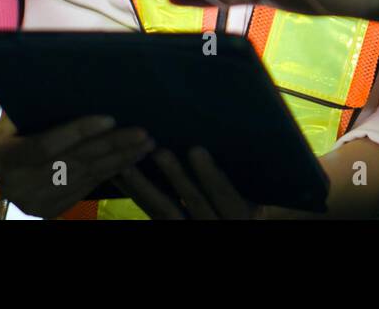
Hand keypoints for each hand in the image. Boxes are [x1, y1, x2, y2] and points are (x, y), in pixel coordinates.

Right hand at [0, 114, 153, 218]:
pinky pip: (88, 188)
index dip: (77, 132)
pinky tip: (131, 159)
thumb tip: (73, 71)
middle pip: (73, 163)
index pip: (44, 146)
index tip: (109, 118)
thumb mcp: (14, 113)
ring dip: (119, 160)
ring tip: (145, 144)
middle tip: (142, 132)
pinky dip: (112, 172)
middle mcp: (17, 185)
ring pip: (85, 176)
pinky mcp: (50, 210)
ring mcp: (34, 202)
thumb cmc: (11, 126)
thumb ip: (38, 100)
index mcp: (3, 156)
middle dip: (111, 146)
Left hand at [116, 147, 263, 218]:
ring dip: (144, 188)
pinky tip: (119, 175)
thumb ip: (254, 190)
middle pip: (194, 204)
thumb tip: (257, 155)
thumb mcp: (259, 205)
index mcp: (239, 216)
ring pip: (164, 212)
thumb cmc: (246, 210)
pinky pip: (151, 213)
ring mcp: (187, 228)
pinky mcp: (168, 227)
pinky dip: (135, 194)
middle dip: (176, 178)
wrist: (215, 221)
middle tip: (159, 151)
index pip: (227, 199)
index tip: (196, 150)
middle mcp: (212, 225)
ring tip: (128, 165)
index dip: (212, 176)